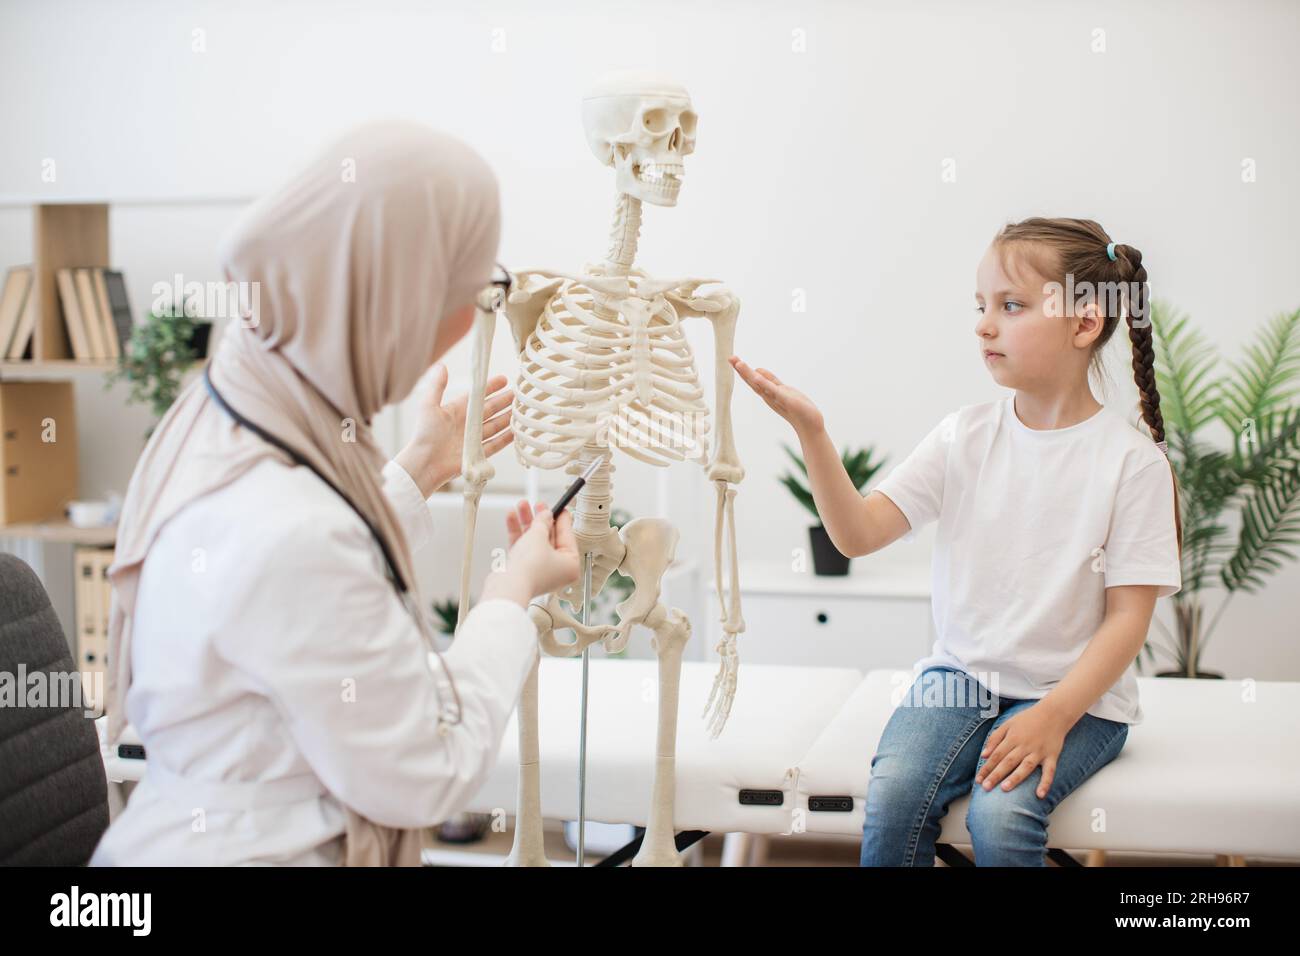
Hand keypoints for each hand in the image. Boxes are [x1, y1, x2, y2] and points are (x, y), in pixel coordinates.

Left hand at [394, 364, 512, 497]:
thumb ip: (436, 386)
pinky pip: (495, 444)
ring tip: (522, 410)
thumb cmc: (424, 434)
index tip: (504, 379)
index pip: (477, 396)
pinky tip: (517, 432)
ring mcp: (473, 439)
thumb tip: (442, 365)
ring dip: (508, 418)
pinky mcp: (477, 454)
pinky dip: (506, 438)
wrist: (424, 463)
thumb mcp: (428, 406)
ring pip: (495, 426)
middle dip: (504, 401)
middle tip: (519, 394)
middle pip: (490, 410)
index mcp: (456, 411)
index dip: (490, 387)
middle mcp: (466, 424)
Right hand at [480, 501, 580, 606]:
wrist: (509, 587)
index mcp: (570, 564)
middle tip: (538, 504)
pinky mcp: (524, 570)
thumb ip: (543, 522)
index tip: (561, 507)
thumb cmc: (530, 569)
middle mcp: (557, 569)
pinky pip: (523, 548)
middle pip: (550, 538)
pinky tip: (511, 517)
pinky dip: (517, 533)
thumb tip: (546, 514)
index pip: (567, 536)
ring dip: (527, 522)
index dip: (562, 519)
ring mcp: (539, 570)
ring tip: (521, 505)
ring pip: (534, 541)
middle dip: (541, 519)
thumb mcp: (539, 536)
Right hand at [729, 355, 824, 437]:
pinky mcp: (786, 400)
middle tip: (730, 358)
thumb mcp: (782, 389)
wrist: (809, 424)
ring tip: (739, 363)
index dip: (743, 369)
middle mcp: (769, 396)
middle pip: (752, 381)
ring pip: (759, 385)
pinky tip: (756, 376)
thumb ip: (770, 380)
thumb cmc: (797, 407)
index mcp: (768, 392)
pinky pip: (773, 391)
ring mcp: (776, 398)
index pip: (753, 379)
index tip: (733, 359)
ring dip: (749, 374)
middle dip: (741, 370)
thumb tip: (757, 370)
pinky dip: (764, 383)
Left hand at [974, 703, 1071, 798]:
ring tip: (1005, 788)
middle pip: (1008, 762)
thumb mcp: (1008, 724)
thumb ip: (995, 738)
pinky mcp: (1052, 756)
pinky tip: (1040, 795)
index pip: (996, 755)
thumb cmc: (1028, 719)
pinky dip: (1045, 783)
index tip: (978, 780)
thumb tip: (983, 755)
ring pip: (1026, 767)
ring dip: (1015, 778)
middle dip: (996, 775)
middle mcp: (1025, 745)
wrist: (1054, 713)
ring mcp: (1039, 752)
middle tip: (986, 787)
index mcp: (1013, 738)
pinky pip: (1050, 772)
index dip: (986, 768)